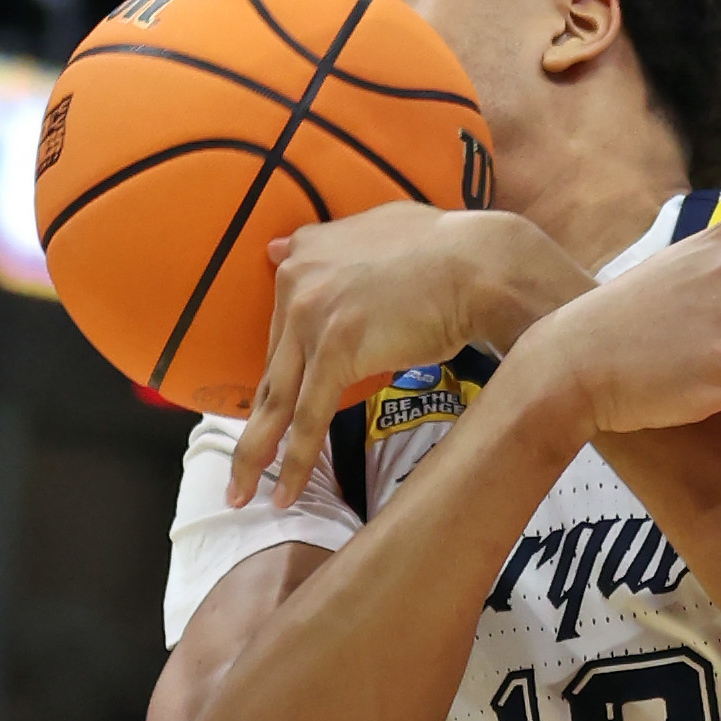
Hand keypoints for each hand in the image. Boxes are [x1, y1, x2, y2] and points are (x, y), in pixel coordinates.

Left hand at [223, 205, 581, 507]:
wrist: (481, 264)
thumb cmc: (447, 248)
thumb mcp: (375, 225)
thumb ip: (326, 240)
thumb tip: (275, 247)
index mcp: (303, 256)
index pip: (281, 335)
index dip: (281, 381)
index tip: (272, 416)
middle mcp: (296, 283)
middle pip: (269, 371)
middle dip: (253, 427)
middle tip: (239, 471)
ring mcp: (312, 317)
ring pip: (276, 400)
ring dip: (255, 456)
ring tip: (240, 495)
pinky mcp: (337, 350)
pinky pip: (309, 417)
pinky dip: (294, 459)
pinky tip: (282, 494)